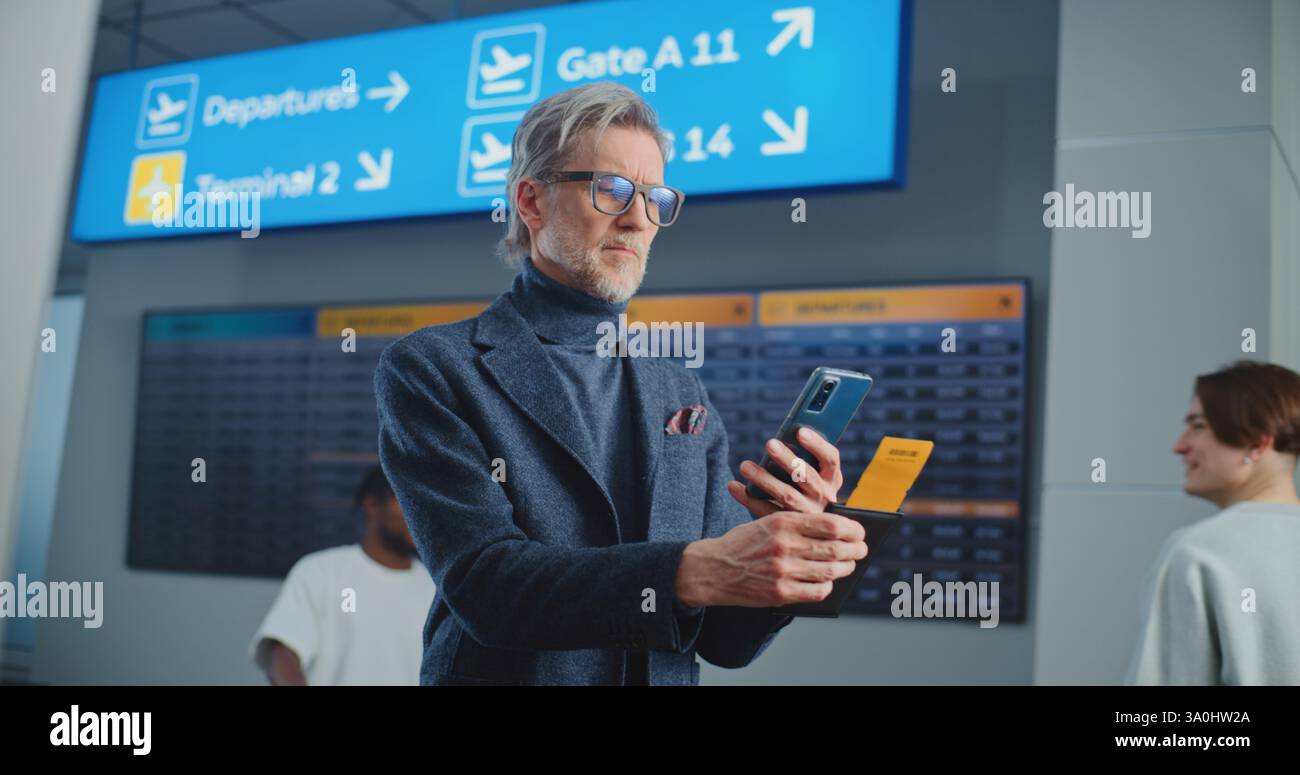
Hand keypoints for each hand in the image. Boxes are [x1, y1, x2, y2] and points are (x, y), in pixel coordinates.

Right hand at [675, 511, 867, 607]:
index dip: (852, 528)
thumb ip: (797, 524)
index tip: (859, 531)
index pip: (830, 524)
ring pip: (830, 571)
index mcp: (782, 522)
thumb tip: (834, 529)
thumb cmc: (743, 544)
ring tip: (849, 566)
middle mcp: (785, 545)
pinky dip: (828, 587)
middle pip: (835, 548)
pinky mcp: (780, 593)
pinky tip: (828, 583)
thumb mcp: (766, 522)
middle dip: (856, 550)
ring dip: (845, 569)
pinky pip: (817, 592)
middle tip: (862, 549)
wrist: (712, 569)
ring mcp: (783, 571)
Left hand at [727, 427, 844, 517]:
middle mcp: (824, 497)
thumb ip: (804, 457)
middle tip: (769, 443)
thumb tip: (782, 438)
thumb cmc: (805, 487)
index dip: (817, 444)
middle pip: (807, 476)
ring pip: (787, 495)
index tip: (800, 431)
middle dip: (788, 459)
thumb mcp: (814, 473)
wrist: (809, 529)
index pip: (830, 459)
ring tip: (745, 465)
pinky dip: (748, 498)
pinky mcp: (788, 526)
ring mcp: (807, 514)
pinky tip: (733, 486)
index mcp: (831, 479)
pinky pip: (766, 511)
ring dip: (764, 479)